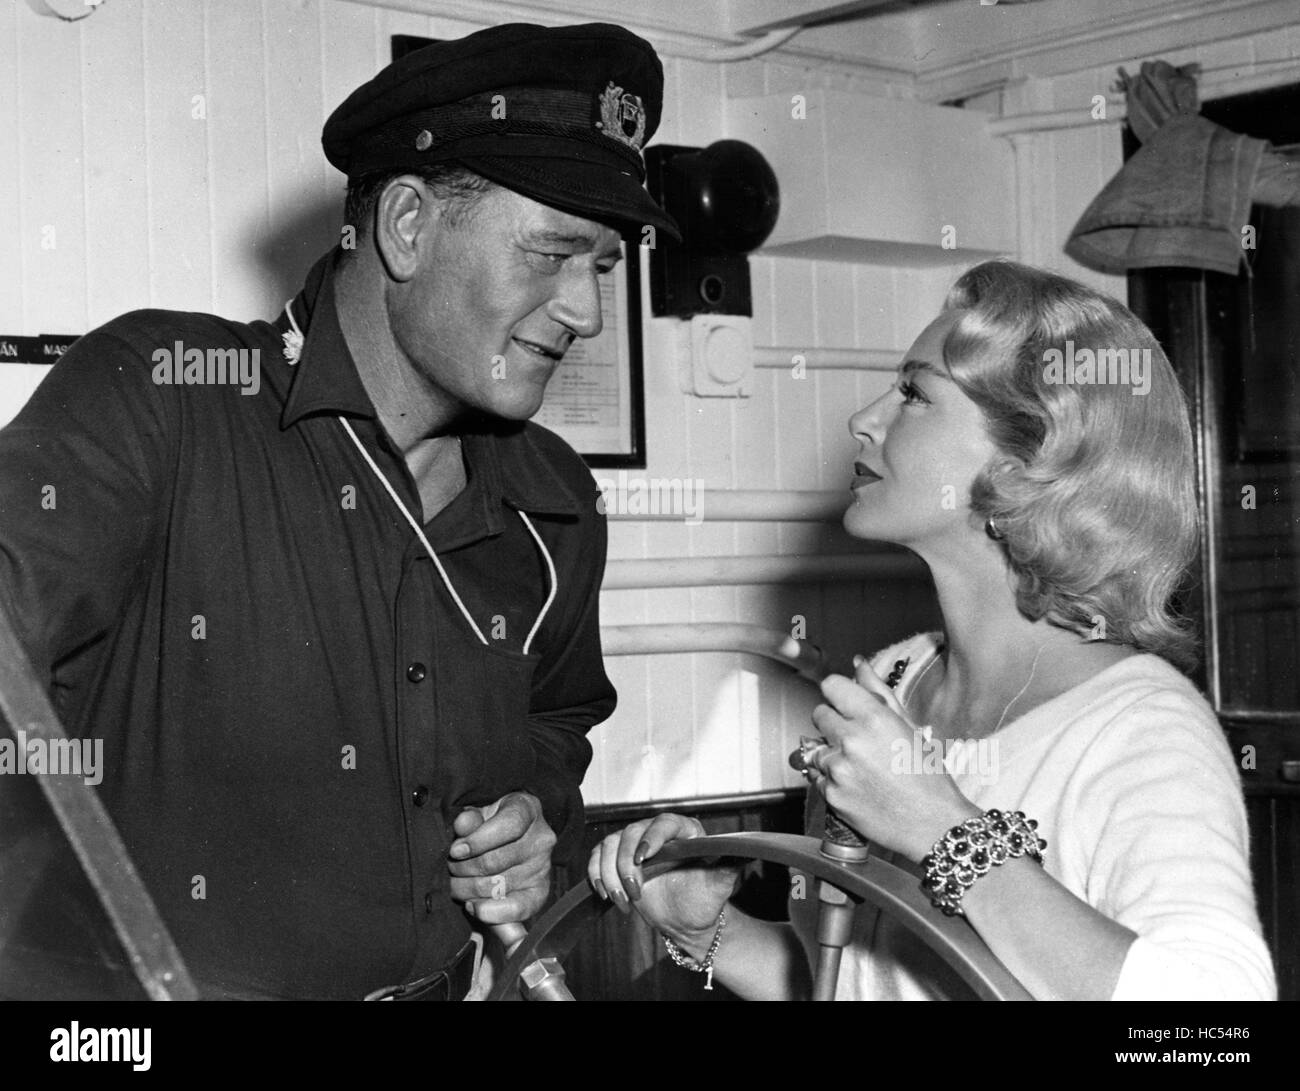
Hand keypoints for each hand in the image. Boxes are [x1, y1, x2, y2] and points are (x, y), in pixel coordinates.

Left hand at [448, 791, 555, 924]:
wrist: (506, 847)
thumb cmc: (488, 827)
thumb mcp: (479, 816)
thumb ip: (470, 819)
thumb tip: (462, 823)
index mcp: (527, 809)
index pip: (510, 825)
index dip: (478, 840)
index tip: (456, 850)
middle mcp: (541, 839)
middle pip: (496, 860)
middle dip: (464, 868)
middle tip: (450, 868)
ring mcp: (542, 867)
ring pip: (497, 886)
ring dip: (468, 889)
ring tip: (457, 884)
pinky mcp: (539, 893)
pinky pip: (516, 909)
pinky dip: (488, 912)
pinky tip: (472, 906)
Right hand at [587, 814, 739, 953]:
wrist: (687, 918)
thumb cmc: (705, 899)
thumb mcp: (718, 886)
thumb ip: (727, 869)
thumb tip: (742, 854)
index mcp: (684, 831)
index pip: (663, 824)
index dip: (651, 837)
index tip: (644, 858)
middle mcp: (657, 832)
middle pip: (630, 833)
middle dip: (627, 865)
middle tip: (635, 892)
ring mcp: (635, 845)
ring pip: (610, 844)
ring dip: (609, 873)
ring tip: (622, 901)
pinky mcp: (617, 859)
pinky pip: (597, 857)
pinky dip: (596, 874)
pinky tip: (605, 894)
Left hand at [810, 657, 977, 861]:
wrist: (932, 824)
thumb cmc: (927, 775)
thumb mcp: (909, 726)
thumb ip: (879, 692)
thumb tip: (858, 664)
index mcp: (874, 718)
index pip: (831, 686)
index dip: (839, 693)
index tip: (845, 702)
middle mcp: (852, 741)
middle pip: (818, 713)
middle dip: (833, 721)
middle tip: (856, 737)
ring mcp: (838, 769)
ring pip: (816, 746)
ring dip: (832, 752)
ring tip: (861, 766)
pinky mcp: (831, 794)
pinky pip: (817, 775)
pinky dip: (831, 778)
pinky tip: (857, 784)